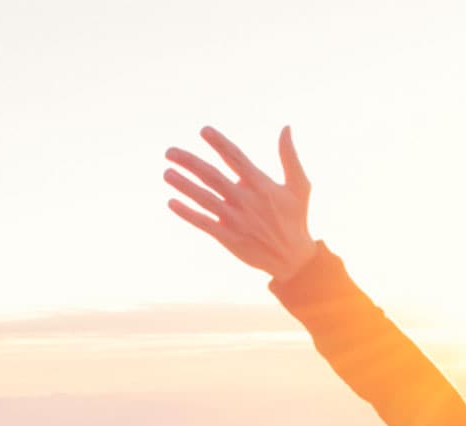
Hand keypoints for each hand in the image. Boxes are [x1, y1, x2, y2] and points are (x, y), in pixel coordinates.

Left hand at [165, 126, 317, 280]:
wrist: (293, 258)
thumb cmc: (296, 218)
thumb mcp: (299, 185)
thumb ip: (289, 156)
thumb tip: (286, 127)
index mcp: (261, 185)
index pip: (236, 158)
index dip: (219, 143)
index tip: (203, 131)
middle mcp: (246, 200)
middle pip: (212, 176)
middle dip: (189, 162)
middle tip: (169, 152)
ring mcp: (236, 219)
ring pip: (204, 198)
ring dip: (184, 185)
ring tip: (166, 172)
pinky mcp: (229, 238)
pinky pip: (204, 223)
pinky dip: (187, 213)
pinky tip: (172, 202)